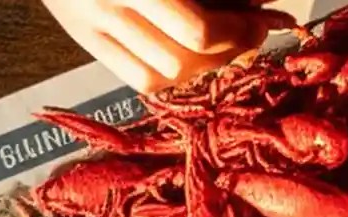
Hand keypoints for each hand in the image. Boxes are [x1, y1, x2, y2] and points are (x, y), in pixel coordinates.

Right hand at [43, 0, 295, 93]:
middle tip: (252, 31)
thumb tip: (261, 3)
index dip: (240, 30)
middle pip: (184, 57)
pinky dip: (175, 74)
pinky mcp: (82, 35)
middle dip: (229, 49)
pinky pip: (138, 78)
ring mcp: (90, 22)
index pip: (198, 31)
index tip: (265, 19)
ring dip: (205, 67)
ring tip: (226, 45)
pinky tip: (194, 55)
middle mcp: (107, 3)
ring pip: (163, 75)